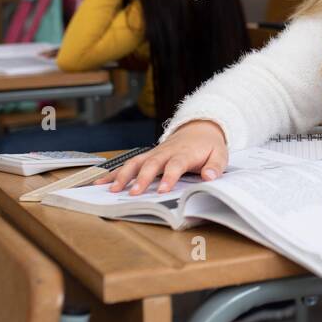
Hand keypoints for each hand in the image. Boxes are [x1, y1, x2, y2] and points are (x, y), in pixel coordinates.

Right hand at [104, 120, 228, 194]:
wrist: (200, 128)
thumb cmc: (209, 145)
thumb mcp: (220, 154)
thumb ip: (215, 166)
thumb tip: (209, 177)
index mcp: (184, 153)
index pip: (176, 165)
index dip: (169, 177)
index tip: (163, 190)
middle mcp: (166, 152)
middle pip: (151, 164)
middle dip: (141, 179)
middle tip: (133, 193)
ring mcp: (155, 153)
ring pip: (136, 162)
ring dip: (123, 175)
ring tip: (113, 190)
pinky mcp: (147, 156)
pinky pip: (129, 163)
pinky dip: (115, 172)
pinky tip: (101, 182)